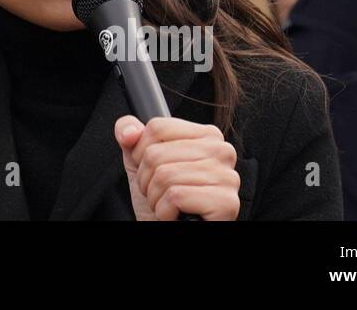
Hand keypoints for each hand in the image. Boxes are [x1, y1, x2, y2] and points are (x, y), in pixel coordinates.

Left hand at [115, 115, 240, 220]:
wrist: (171, 231)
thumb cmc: (164, 199)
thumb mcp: (140, 161)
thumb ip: (129, 133)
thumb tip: (130, 131)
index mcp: (206, 135)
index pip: (157, 127)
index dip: (142, 152)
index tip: (153, 170)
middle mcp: (222, 151)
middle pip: (156, 153)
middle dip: (147, 180)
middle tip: (161, 193)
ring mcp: (227, 177)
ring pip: (165, 176)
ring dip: (155, 198)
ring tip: (169, 205)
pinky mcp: (225, 202)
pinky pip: (176, 196)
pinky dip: (165, 212)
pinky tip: (176, 216)